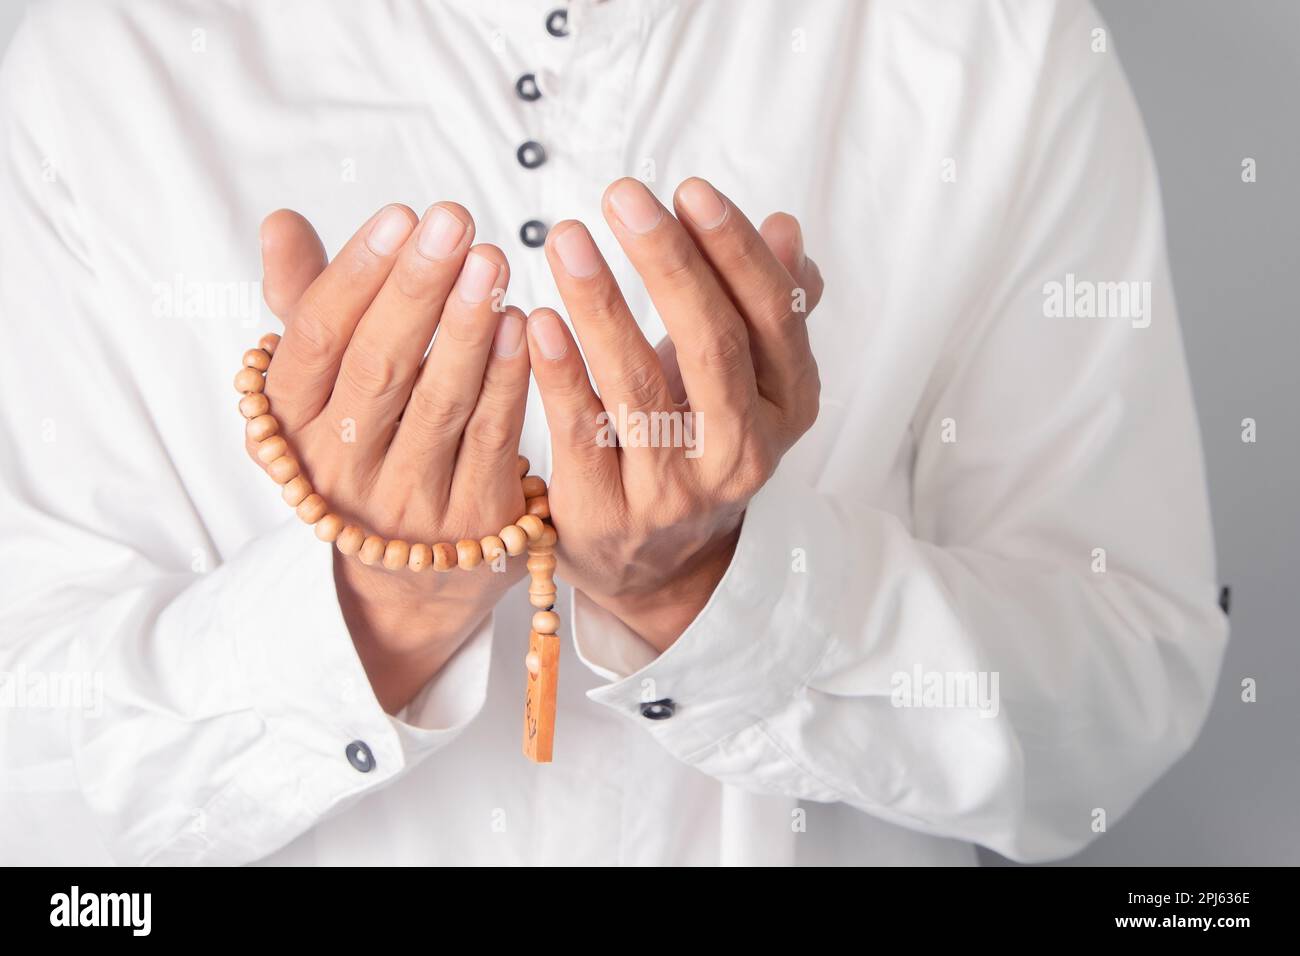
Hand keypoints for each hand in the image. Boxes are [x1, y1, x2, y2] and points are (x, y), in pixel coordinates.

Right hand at [255, 203, 529, 711]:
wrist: (409, 576)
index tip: (401, 216)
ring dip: (467, 329)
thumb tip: (281, 221)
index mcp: (292, 424)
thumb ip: (308, 301)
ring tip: (493, 262)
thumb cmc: (367, 446)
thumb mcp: (324, 385)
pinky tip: (526, 327)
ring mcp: (404, 502)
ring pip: (437, 403)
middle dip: (418, 289)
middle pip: (378, 366)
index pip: (315, 338)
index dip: (356, 275)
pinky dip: (507, 382)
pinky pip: (490, 440)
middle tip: (455, 222)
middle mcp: (338, 467)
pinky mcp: (468, 522)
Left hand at [525, 177, 823, 650]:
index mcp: (787, 407)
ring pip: (638, 386)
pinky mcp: (609, 516)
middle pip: (712, 345)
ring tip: (567, 237)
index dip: (733, 251)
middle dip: (668, 263)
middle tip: (623, 196)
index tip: (687, 189)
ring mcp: (675, 491)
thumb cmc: (696, 442)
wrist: (657, 563)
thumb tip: (784, 226)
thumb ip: (766, 307)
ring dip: (602, 303)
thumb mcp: (744, 381)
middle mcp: (743, 452)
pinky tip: (536, 318)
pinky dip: (559, 373)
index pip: (774, 316)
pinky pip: (580, 434)